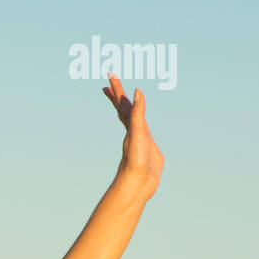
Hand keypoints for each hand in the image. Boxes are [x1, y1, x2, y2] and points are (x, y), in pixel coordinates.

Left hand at [103, 74, 162, 201]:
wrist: (138, 184)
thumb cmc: (135, 160)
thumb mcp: (137, 133)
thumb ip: (137, 113)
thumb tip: (137, 92)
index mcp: (130, 126)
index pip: (122, 102)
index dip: (117, 88)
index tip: (110, 74)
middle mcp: (134, 130)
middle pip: (124, 108)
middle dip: (118, 95)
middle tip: (111, 82)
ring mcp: (141, 139)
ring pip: (134, 118)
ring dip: (130, 108)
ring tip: (127, 100)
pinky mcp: (149, 149)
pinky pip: (145, 131)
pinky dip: (143, 124)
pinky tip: (143, 126)